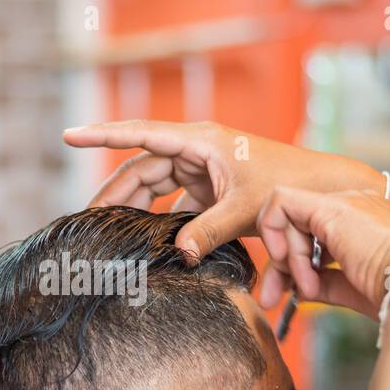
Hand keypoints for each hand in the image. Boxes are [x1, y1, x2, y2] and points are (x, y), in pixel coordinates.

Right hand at [65, 119, 376, 260]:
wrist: (321, 190)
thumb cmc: (288, 186)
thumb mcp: (245, 209)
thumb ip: (208, 231)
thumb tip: (177, 255)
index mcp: (200, 141)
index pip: (140, 135)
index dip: (102, 136)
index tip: (69, 135)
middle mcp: (197, 150)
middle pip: (142, 167)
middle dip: (115, 191)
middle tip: (88, 219)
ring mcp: (203, 169)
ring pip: (155, 186)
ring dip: (136, 208)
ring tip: (113, 233)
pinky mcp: (212, 189)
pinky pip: (174, 202)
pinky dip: (161, 220)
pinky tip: (149, 241)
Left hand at [256, 187, 389, 314]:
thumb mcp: (353, 288)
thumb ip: (325, 282)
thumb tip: (299, 289)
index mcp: (367, 224)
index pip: (318, 236)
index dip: (296, 264)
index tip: (292, 294)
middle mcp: (355, 207)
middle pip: (299, 227)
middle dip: (279, 265)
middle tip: (272, 298)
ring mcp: (344, 202)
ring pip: (289, 217)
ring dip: (285, 259)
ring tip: (304, 289)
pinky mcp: (328, 206)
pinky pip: (281, 203)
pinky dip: (273, 232)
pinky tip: (287, 263)